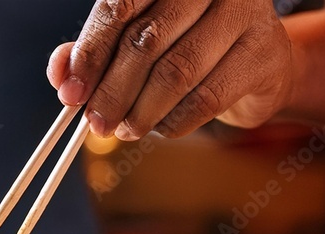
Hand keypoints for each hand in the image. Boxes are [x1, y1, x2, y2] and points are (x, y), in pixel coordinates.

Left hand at [47, 0, 293, 138]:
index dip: (90, 54)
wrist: (254, 65)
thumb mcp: (135, 41)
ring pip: (175, 72)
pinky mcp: (264, 53)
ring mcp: (243, 13)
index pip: (119, 7)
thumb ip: (94, 52)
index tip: (71, 95)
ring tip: (126, 130)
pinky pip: (206, 98)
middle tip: (96, 123)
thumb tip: (61, 75)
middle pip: (146, 41)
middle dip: (113, 91)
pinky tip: (162, 127)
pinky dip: (175, 121)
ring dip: (141, 111)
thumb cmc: (185, 47)